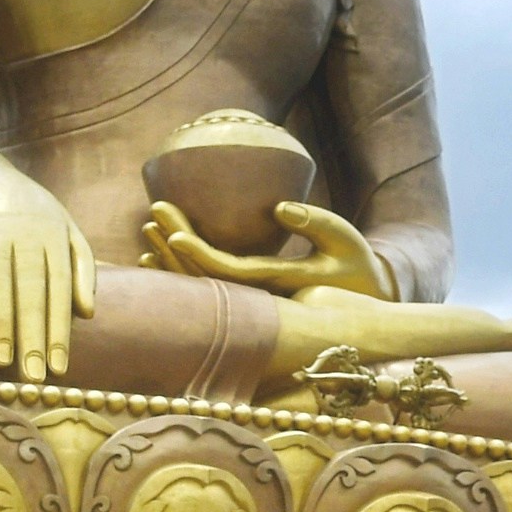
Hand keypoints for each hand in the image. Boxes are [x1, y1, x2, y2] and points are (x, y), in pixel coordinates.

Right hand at [0, 176, 96, 381]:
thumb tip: (88, 314)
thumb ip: (80, 267)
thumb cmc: (31, 213)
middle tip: (34, 377)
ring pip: (1, 287)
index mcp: (56, 236)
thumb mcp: (64, 229)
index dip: (59, 329)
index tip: (59, 367)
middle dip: (33, 336)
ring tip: (4, 363)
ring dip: (2, 327)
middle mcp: (28, 234)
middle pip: (32, 292)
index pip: (60, 289)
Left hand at [136, 196, 395, 299]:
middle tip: (154, 211)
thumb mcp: (343, 238)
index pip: (229, 272)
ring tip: (149, 226)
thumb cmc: (356, 264)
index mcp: (279, 283)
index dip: (199, 255)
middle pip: (205, 277)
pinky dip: (182, 269)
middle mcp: (258, 297)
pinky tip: (159, 252)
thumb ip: (315, 221)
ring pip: (201, 283)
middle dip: (175, 246)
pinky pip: (207, 284)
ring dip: (172, 257)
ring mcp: (251, 298)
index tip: (173, 234)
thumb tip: (280, 207)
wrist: (362, 305)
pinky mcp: (248, 294)